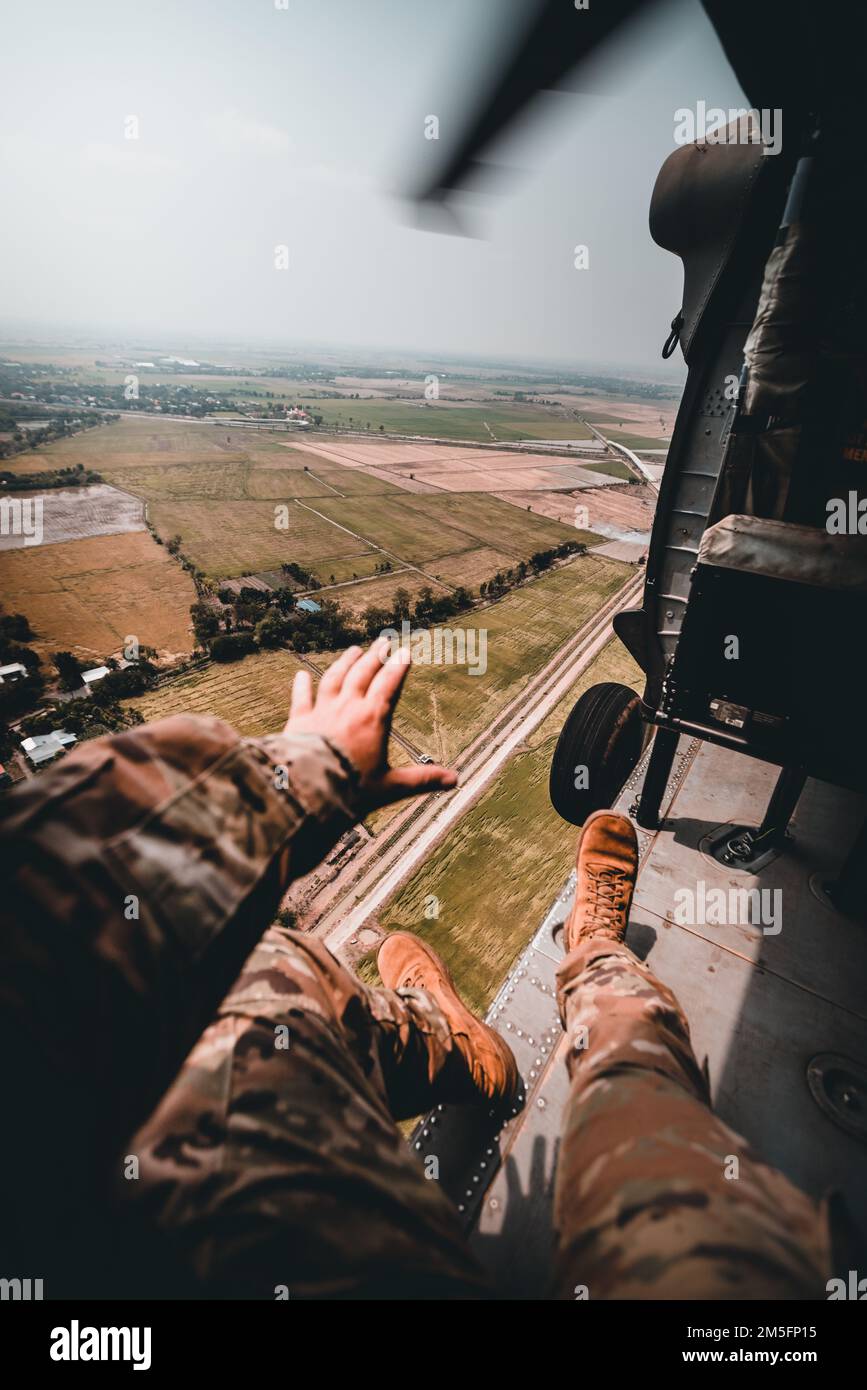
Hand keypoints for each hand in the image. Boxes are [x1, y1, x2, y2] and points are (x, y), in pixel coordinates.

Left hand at [284, 639, 457, 809]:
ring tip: (353, 651)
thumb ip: (421, 780)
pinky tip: (301, 675)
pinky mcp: (299, 721)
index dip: (398, 667)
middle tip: (382, 642)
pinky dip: (302, 685)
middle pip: (363, 674)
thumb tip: (454, 780)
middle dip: (375, 657)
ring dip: (345, 663)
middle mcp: (348, 708)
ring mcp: (322, 711)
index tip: (405, 652)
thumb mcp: (391, 787)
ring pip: (335, 679)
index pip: (389, 685)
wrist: (309, 788)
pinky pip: (301, 698)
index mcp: (373, 719)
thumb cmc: (351, 789)